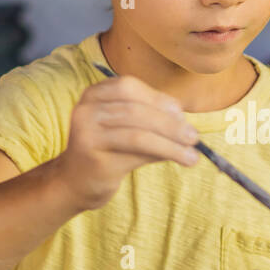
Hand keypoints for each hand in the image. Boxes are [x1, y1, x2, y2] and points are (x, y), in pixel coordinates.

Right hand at [56, 74, 199, 209]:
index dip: (158, 98)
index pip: (129, 87)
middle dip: (170, 123)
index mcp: (94, 94)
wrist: (76, 182)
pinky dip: (162, 154)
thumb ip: (151, 120)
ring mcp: (86, 133)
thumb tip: (185, 123)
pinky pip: (135, 152)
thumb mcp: (128, 129)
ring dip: (171, 143)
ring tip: (192, 155)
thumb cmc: (109, 151)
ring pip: (138, 133)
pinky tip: (178, 160)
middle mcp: (86, 110)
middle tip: (193, 137)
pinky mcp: (93, 157)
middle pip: (136, 110)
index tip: (181, 113)